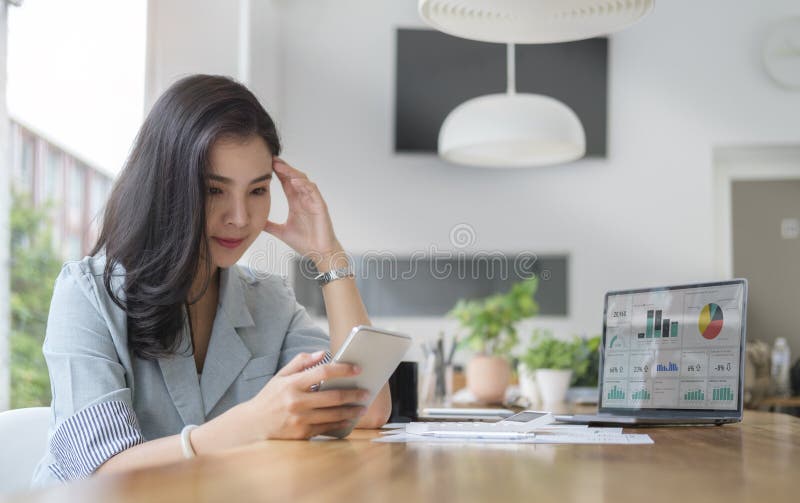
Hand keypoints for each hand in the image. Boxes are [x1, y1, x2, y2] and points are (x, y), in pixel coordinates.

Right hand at [244, 351, 369, 439]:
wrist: (252, 425)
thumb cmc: (269, 398)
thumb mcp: (280, 376)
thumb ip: (300, 362)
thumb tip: (321, 353)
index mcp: (292, 384)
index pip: (323, 372)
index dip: (343, 369)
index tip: (357, 368)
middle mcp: (297, 402)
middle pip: (333, 396)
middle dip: (354, 394)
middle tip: (367, 391)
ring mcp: (300, 419)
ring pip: (333, 414)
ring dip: (351, 410)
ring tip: (362, 406)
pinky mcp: (302, 434)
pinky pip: (327, 428)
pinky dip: (340, 424)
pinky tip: (349, 420)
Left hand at [264, 159, 343, 268]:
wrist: (319, 253)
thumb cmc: (305, 242)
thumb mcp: (281, 232)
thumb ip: (270, 225)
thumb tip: (256, 222)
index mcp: (296, 202)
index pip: (286, 183)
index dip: (278, 173)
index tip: (267, 164)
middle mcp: (304, 199)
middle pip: (294, 178)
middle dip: (284, 168)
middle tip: (272, 159)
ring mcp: (313, 201)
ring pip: (303, 181)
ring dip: (292, 173)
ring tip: (281, 167)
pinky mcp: (320, 206)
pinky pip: (313, 191)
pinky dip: (304, 185)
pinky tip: (294, 181)